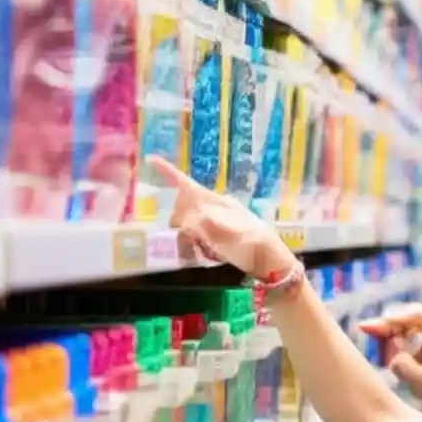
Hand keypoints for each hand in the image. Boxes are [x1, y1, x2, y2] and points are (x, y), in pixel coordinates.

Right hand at [147, 155, 294, 278]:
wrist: (271, 262)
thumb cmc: (252, 247)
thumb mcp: (229, 235)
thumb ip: (205, 224)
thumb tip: (186, 217)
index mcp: (216, 202)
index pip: (188, 185)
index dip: (168, 172)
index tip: (150, 159)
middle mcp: (214, 208)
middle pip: (183, 208)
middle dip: (180, 224)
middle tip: (194, 242)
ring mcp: (216, 221)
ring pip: (187, 225)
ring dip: (188, 239)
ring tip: (203, 252)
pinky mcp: (218, 235)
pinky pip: (196, 237)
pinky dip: (195, 246)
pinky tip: (207, 255)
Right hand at [360, 304, 421, 417]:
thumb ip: (410, 371)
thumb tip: (392, 358)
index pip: (417, 315)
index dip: (395, 318)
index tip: (375, 327)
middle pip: (406, 316)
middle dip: (386, 324)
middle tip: (364, 330)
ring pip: (401, 325)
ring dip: (387, 335)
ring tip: (382, 356)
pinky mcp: (421, 346)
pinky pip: (400, 337)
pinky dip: (389, 344)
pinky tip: (386, 358)